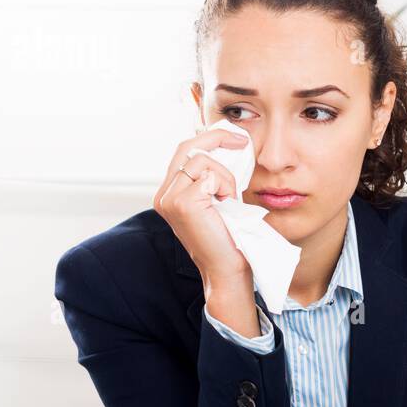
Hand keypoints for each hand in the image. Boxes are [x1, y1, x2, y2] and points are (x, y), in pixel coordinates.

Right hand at [153, 127, 252, 284]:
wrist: (227, 269)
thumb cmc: (228, 237)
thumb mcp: (216, 200)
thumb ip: (211, 176)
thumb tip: (224, 144)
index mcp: (168, 193)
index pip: (183, 152)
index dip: (209, 138)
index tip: (236, 138)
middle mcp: (163, 195)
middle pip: (186, 147)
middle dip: (217, 137)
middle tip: (243, 140)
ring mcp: (169, 199)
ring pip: (201, 160)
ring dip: (225, 176)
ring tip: (229, 198)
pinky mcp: (183, 203)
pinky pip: (211, 175)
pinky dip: (226, 186)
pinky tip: (227, 204)